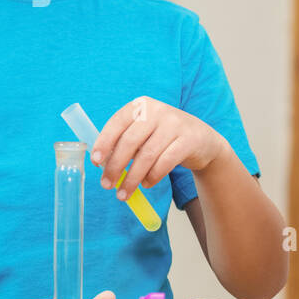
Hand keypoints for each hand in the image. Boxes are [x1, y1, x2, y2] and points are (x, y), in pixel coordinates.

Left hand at [91, 97, 227, 198]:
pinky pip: (166, 162)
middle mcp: (157, 111)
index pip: (117, 123)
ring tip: (124, 193)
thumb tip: (101, 162)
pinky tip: (146, 184)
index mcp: (141, 105)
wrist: (202, 140)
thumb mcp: (144, 132)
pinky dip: (153, 177)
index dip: (104, 143)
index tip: (95, 161)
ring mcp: (175, 124)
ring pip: (147, 155)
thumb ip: (124, 142)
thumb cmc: (164, 138)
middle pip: (130, 141)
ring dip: (132, 178)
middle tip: (107, 185)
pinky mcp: (189, 140)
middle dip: (116, 166)